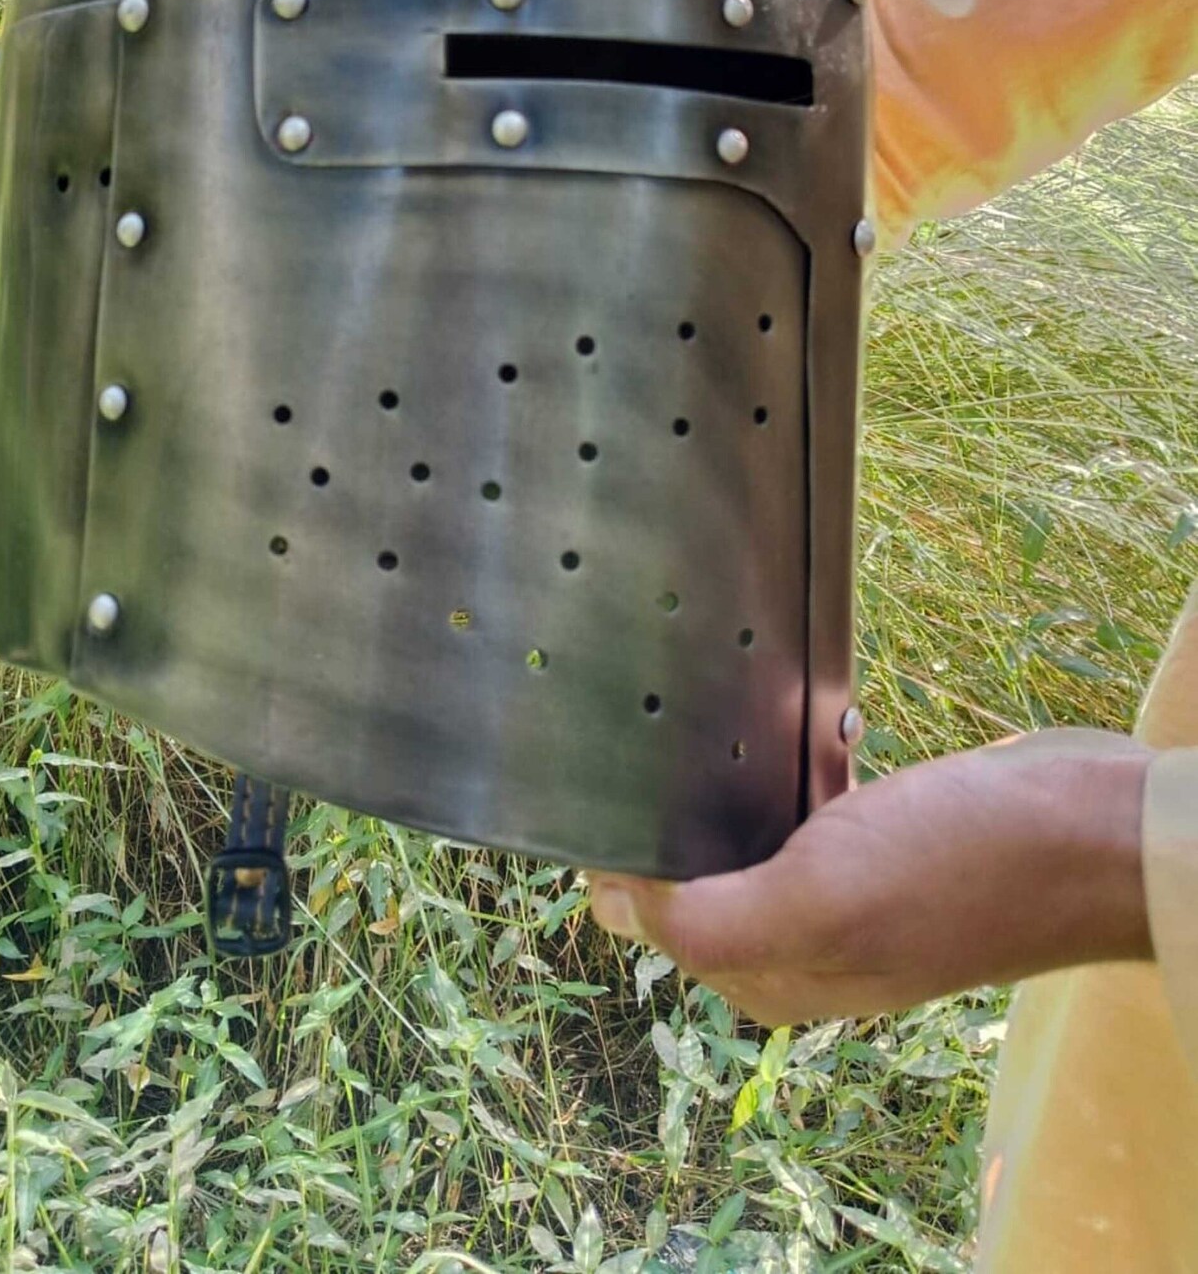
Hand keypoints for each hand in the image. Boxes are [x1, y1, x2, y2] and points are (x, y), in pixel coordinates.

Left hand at [589, 730, 1151, 1024]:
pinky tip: (820, 726)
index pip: (664, 921)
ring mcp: (855, 888)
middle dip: (690, 807)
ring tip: (762, 726)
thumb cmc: (962, 868)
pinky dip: (805, 754)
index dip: (631, 858)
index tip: (620, 782)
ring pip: (756, 824)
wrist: (1093, 831)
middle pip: (704, 870)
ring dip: (748, 771)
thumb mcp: (822, 902)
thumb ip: (711, 918)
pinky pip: (813, 791)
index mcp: (779, 976)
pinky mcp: (889, 835)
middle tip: (692, 739)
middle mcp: (811, 940)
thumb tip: (608, 908)